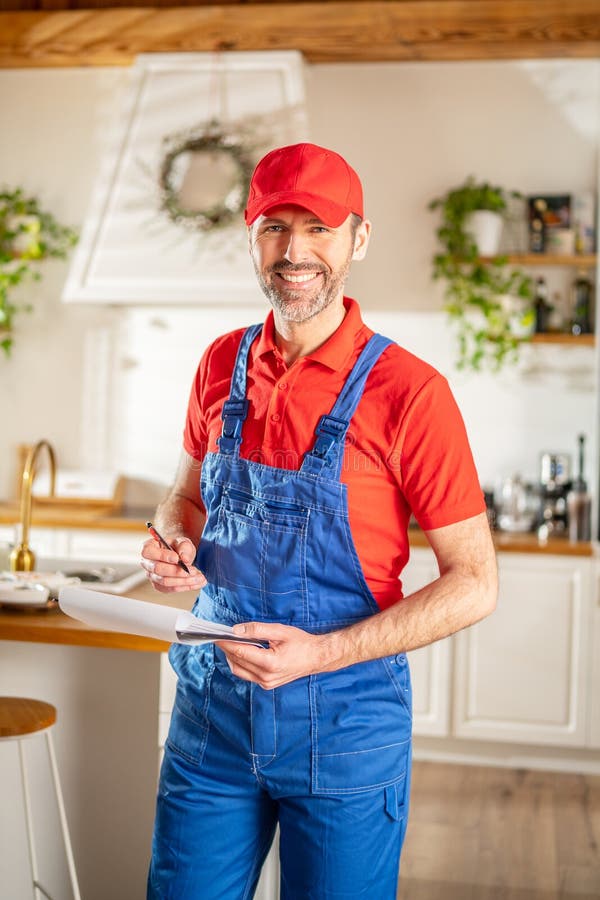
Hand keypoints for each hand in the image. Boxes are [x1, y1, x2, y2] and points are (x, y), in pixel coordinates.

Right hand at [140, 535, 206, 592]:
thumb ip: (184, 547)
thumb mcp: (183, 542)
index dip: (162, 556)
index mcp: (149, 547)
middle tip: (193, 570)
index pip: (149, 552)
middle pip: (157, 569)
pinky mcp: (159, 586)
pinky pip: (171, 589)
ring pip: (165, 581)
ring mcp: (152, 576)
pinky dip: (185, 587)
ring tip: (199, 578)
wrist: (183, 557)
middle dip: (176, 571)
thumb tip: (184, 558)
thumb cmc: (179, 547)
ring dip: (184, 581)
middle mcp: (147, 563)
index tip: (177, 558)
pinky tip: (197, 583)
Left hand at [217, 622, 333, 688]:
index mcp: (270, 663)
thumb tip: (236, 630)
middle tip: (221, 636)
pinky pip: (246, 674)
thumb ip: (257, 630)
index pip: (240, 652)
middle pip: (236, 661)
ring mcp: (266, 683)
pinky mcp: (266, 685)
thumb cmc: (301, 643)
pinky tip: (242, 651)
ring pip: (238, 670)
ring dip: (232, 656)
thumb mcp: (280, 631)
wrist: (316, 658)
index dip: (226, 643)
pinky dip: (240, 663)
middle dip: (227, 648)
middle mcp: (266, 677)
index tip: (216, 635)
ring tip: (231, 642)